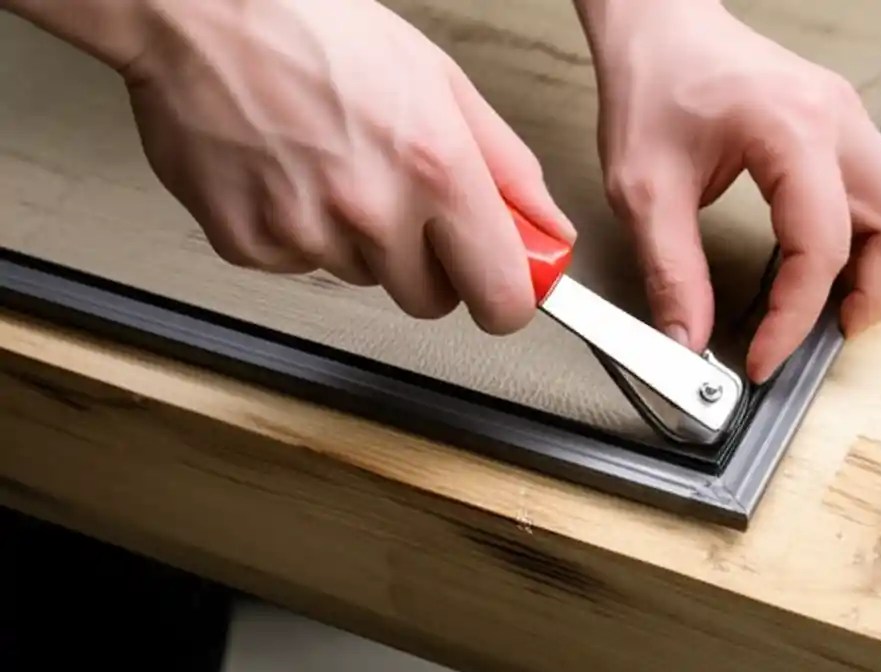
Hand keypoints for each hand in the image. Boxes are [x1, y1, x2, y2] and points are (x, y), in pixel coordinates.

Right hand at [17, 0, 575, 333]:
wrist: (197, 16)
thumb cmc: (315, 30)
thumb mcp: (440, 82)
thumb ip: (507, 168)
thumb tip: (548, 230)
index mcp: (435, 168)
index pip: (500, 297)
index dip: (505, 297)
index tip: (501, 284)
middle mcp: (372, 210)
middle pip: (430, 300)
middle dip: (429, 265)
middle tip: (406, 205)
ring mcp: (306, 234)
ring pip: (364, 279)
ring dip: (361, 241)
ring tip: (334, 165)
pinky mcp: (249, 245)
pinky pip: (300, 266)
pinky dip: (300, 232)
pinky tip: (289, 173)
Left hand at [576, 0, 880, 382]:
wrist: (659, 25)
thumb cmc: (652, 84)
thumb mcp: (642, 189)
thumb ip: (670, 270)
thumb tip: (689, 339)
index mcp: (791, 129)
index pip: (822, 244)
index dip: (798, 315)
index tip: (765, 356)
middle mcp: (837, 119)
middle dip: (876, 289)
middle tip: (829, 332)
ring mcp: (848, 118)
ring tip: (834, 304)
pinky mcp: (842, 125)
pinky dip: (872, 235)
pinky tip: (827, 261)